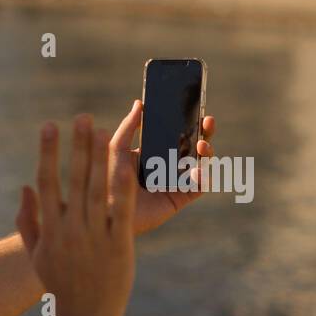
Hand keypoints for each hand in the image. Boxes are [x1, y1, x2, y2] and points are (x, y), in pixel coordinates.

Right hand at [15, 115, 135, 315]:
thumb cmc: (61, 285)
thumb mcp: (38, 255)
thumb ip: (28, 221)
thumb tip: (24, 188)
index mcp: (50, 229)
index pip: (46, 182)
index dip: (47, 153)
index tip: (49, 125)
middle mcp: (70, 230)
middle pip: (73, 180)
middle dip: (77, 146)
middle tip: (81, 117)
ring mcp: (94, 237)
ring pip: (96, 190)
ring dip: (99, 159)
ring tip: (103, 130)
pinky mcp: (118, 246)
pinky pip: (120, 212)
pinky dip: (121, 188)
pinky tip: (126, 165)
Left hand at [108, 99, 216, 235]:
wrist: (107, 211)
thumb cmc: (106, 179)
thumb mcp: (116, 148)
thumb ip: (128, 126)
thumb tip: (139, 103)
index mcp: (153, 152)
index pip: (176, 133)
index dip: (189, 121)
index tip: (198, 109)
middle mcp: (167, 166)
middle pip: (193, 146)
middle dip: (204, 133)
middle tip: (208, 121)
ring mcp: (175, 182)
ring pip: (200, 164)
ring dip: (206, 152)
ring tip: (202, 145)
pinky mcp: (179, 198)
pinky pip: (198, 187)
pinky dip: (203, 177)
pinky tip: (198, 169)